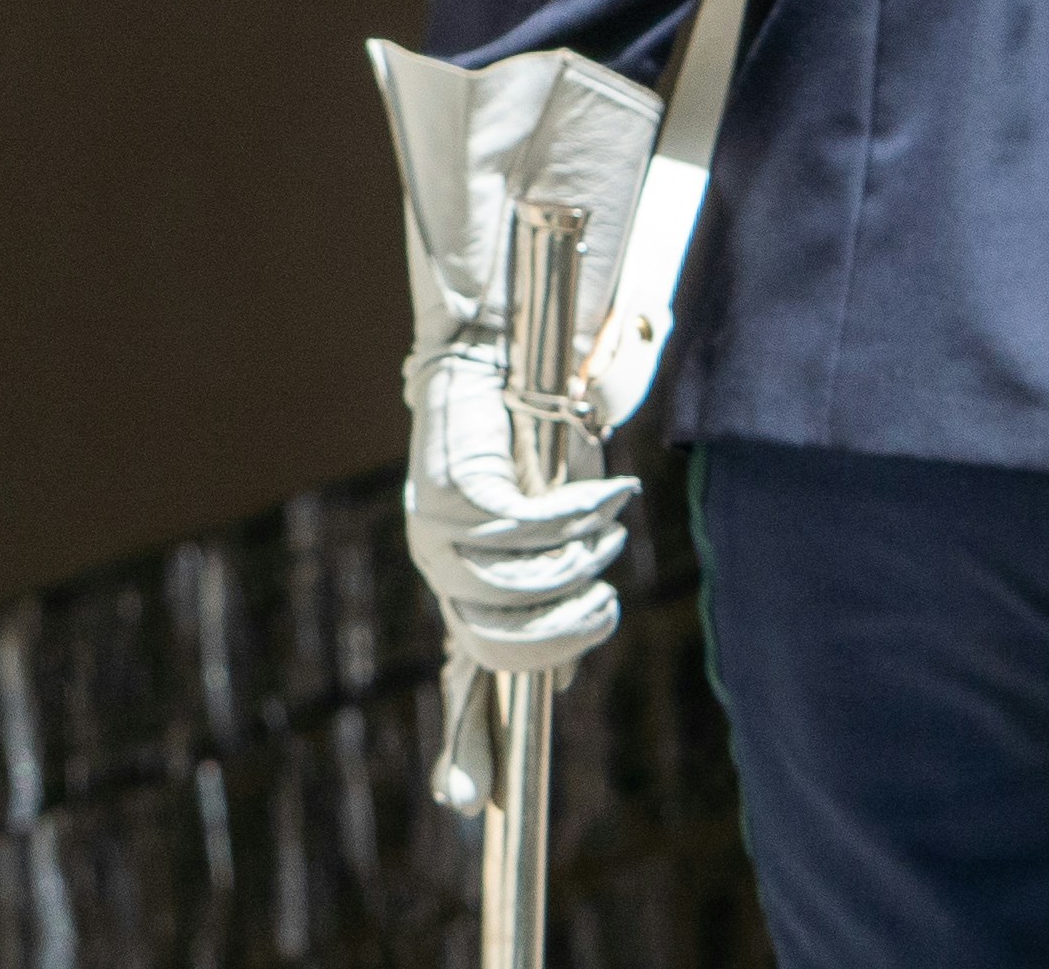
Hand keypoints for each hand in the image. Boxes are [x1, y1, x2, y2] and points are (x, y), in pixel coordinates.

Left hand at [405, 337, 635, 677]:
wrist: (492, 364)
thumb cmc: (525, 453)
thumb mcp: (540, 536)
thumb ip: (545, 598)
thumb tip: (560, 683)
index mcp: (452, 580)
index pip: (482, 658)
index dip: (533, 671)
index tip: (577, 648)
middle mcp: (436, 560)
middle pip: (501, 635)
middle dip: (568, 624)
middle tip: (610, 594)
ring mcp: (440, 527)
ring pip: (521, 582)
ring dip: (581, 560)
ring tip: (612, 529)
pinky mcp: (458, 488)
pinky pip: (531, 527)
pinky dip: (581, 514)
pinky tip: (610, 493)